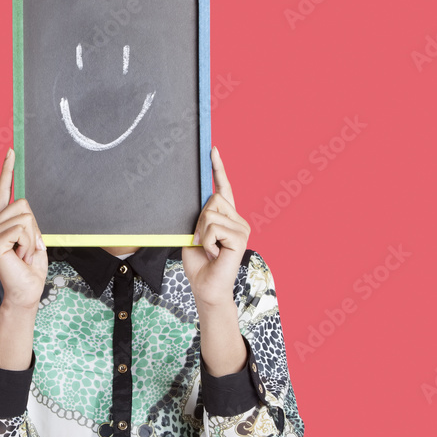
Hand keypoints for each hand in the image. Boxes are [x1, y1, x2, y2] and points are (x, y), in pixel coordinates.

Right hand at [0, 149, 47, 310]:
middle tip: (27, 248)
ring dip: (32, 237)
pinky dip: (29, 243)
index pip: (2, 191)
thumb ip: (26, 219)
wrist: (27, 291)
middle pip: (22, 204)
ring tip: (23, 253)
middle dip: (33, 227)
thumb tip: (23, 203)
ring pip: (24, 217)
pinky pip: (22, 228)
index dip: (7, 171)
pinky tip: (20, 256)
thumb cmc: (31, 266)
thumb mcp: (33, 237)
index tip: (11, 152)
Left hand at [182, 147, 250, 307]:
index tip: (213, 150)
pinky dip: (206, 241)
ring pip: (210, 213)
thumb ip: (200, 216)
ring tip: (209, 249)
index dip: (218, 168)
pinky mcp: (240, 237)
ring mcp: (242, 227)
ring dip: (201, 233)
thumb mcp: (195, 233)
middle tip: (202, 241)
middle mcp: (238, 219)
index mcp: (226, 217)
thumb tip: (201, 201)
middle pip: (212, 199)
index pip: (224, 188)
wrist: (206, 287)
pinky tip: (214, 253)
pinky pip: (213, 227)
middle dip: (199, 220)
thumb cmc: (199, 263)